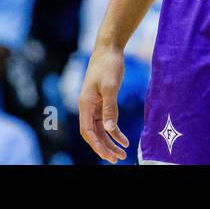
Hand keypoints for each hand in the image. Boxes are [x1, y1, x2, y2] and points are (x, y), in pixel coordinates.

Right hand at [79, 44, 129, 162]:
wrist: (109, 49)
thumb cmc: (108, 65)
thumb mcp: (110, 86)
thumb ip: (110, 108)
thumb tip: (110, 129)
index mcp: (85, 104)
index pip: (87, 131)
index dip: (97, 145)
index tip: (108, 155)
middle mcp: (87, 107)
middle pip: (94, 134)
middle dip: (104, 147)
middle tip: (117, 159)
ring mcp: (94, 105)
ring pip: (100, 129)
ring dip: (110, 142)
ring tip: (122, 153)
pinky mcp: (102, 102)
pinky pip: (107, 121)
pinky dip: (115, 131)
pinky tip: (124, 139)